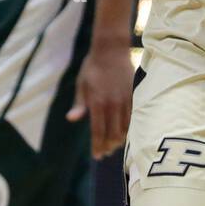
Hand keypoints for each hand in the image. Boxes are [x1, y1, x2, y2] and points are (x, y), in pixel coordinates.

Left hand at [66, 39, 133, 160]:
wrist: (111, 49)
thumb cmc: (92, 66)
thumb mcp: (81, 84)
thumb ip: (79, 104)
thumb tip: (71, 119)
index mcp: (97, 102)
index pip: (98, 131)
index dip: (98, 146)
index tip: (97, 156)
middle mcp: (112, 103)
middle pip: (112, 133)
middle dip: (108, 146)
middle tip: (104, 154)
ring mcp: (124, 100)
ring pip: (125, 128)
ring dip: (119, 140)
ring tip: (114, 146)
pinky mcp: (133, 95)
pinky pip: (133, 117)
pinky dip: (129, 128)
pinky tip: (125, 133)